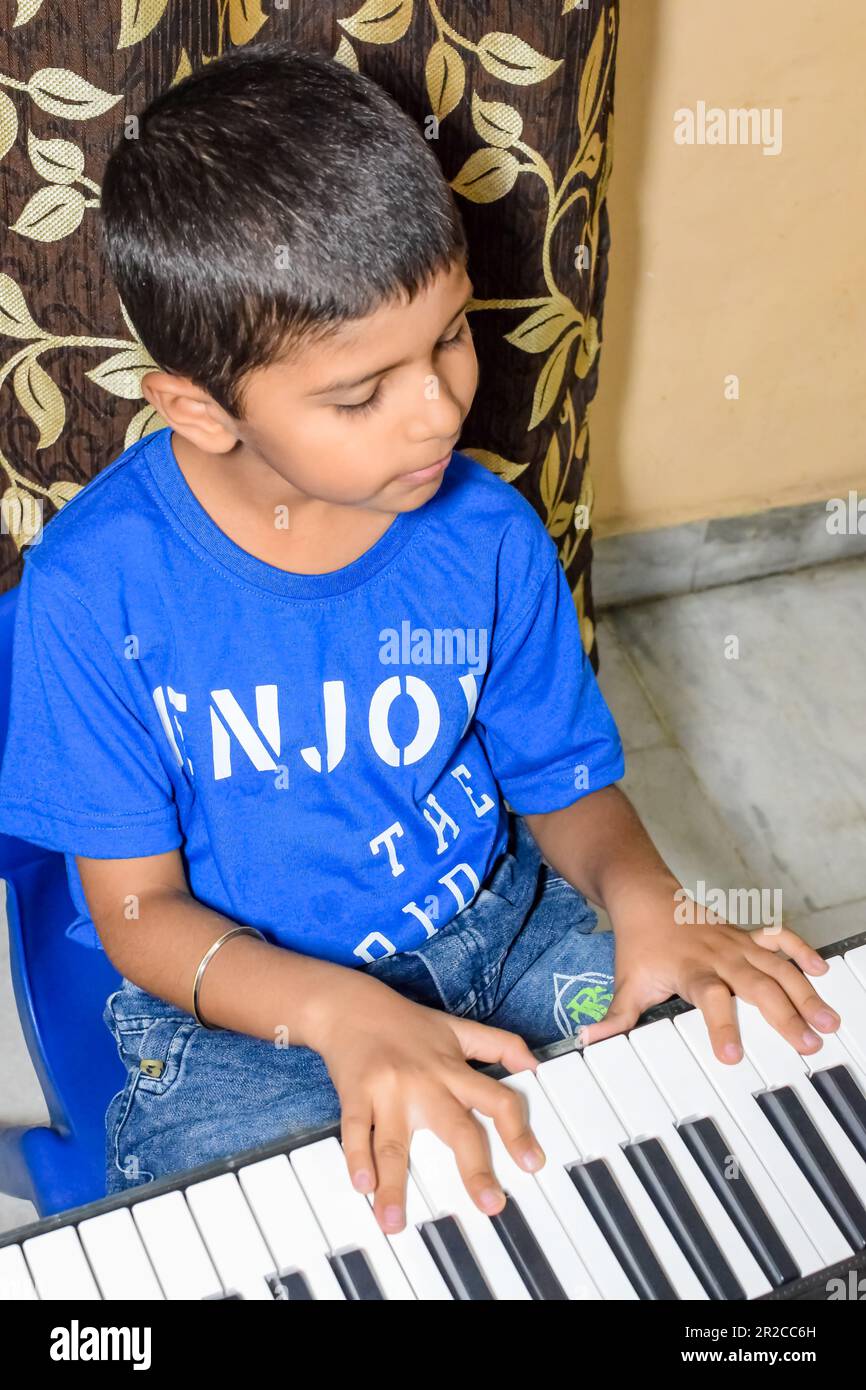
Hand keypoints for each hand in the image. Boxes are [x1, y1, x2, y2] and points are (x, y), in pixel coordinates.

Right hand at [310, 974, 544, 1234]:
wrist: (351, 1006)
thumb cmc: (407, 1023)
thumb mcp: (458, 1027)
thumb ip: (499, 1045)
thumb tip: (535, 1066)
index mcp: (453, 1069)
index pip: (496, 1098)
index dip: (518, 1130)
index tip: (533, 1162)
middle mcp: (426, 1081)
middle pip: (456, 1128)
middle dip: (475, 1169)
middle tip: (491, 1204)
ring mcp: (389, 1089)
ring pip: (396, 1142)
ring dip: (395, 1185)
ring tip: (395, 1222)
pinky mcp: (356, 1093)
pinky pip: (357, 1130)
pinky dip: (357, 1158)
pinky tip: (362, 1186)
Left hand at [581, 883, 839, 1064]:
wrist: (645, 897)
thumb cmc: (639, 944)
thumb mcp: (627, 982)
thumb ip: (616, 1017)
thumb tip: (589, 1041)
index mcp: (691, 971)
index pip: (710, 999)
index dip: (722, 1026)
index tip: (732, 1056)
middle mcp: (720, 956)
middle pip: (757, 984)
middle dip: (785, 1014)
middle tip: (808, 1043)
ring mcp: (737, 944)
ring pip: (777, 966)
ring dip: (805, 991)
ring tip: (828, 1020)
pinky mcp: (746, 935)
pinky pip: (779, 938)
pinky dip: (801, 950)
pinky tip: (821, 971)